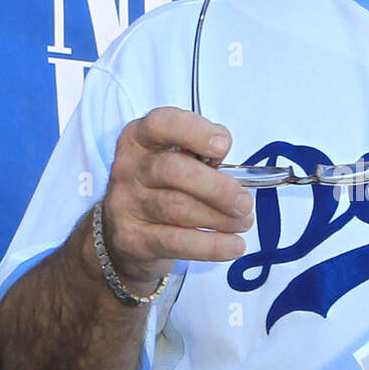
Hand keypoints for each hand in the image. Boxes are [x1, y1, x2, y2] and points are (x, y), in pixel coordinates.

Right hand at [100, 107, 253, 287]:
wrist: (124, 233)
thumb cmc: (163, 187)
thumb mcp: (178, 159)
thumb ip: (202, 153)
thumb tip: (231, 168)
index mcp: (140, 138)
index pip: (161, 124)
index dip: (194, 132)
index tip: (223, 147)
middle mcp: (128, 167)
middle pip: (173, 170)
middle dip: (217, 187)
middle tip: (244, 202)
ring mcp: (125, 204)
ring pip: (178, 208)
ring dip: (221, 218)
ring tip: (244, 222)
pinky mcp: (132, 239)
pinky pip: (177, 242)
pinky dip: (211, 245)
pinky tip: (234, 246)